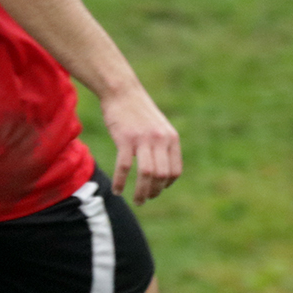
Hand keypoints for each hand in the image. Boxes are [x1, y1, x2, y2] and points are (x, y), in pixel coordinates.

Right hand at [98, 86, 179, 204]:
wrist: (121, 91)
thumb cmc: (138, 111)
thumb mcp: (159, 127)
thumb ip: (163, 145)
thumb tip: (162, 171)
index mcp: (171, 138)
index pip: (175, 171)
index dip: (167, 185)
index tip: (157, 189)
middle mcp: (160, 139)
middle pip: (162, 176)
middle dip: (154, 192)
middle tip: (144, 199)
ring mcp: (143, 139)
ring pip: (147, 174)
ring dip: (141, 192)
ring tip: (136, 200)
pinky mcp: (125, 138)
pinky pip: (124, 167)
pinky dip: (120, 181)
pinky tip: (117, 190)